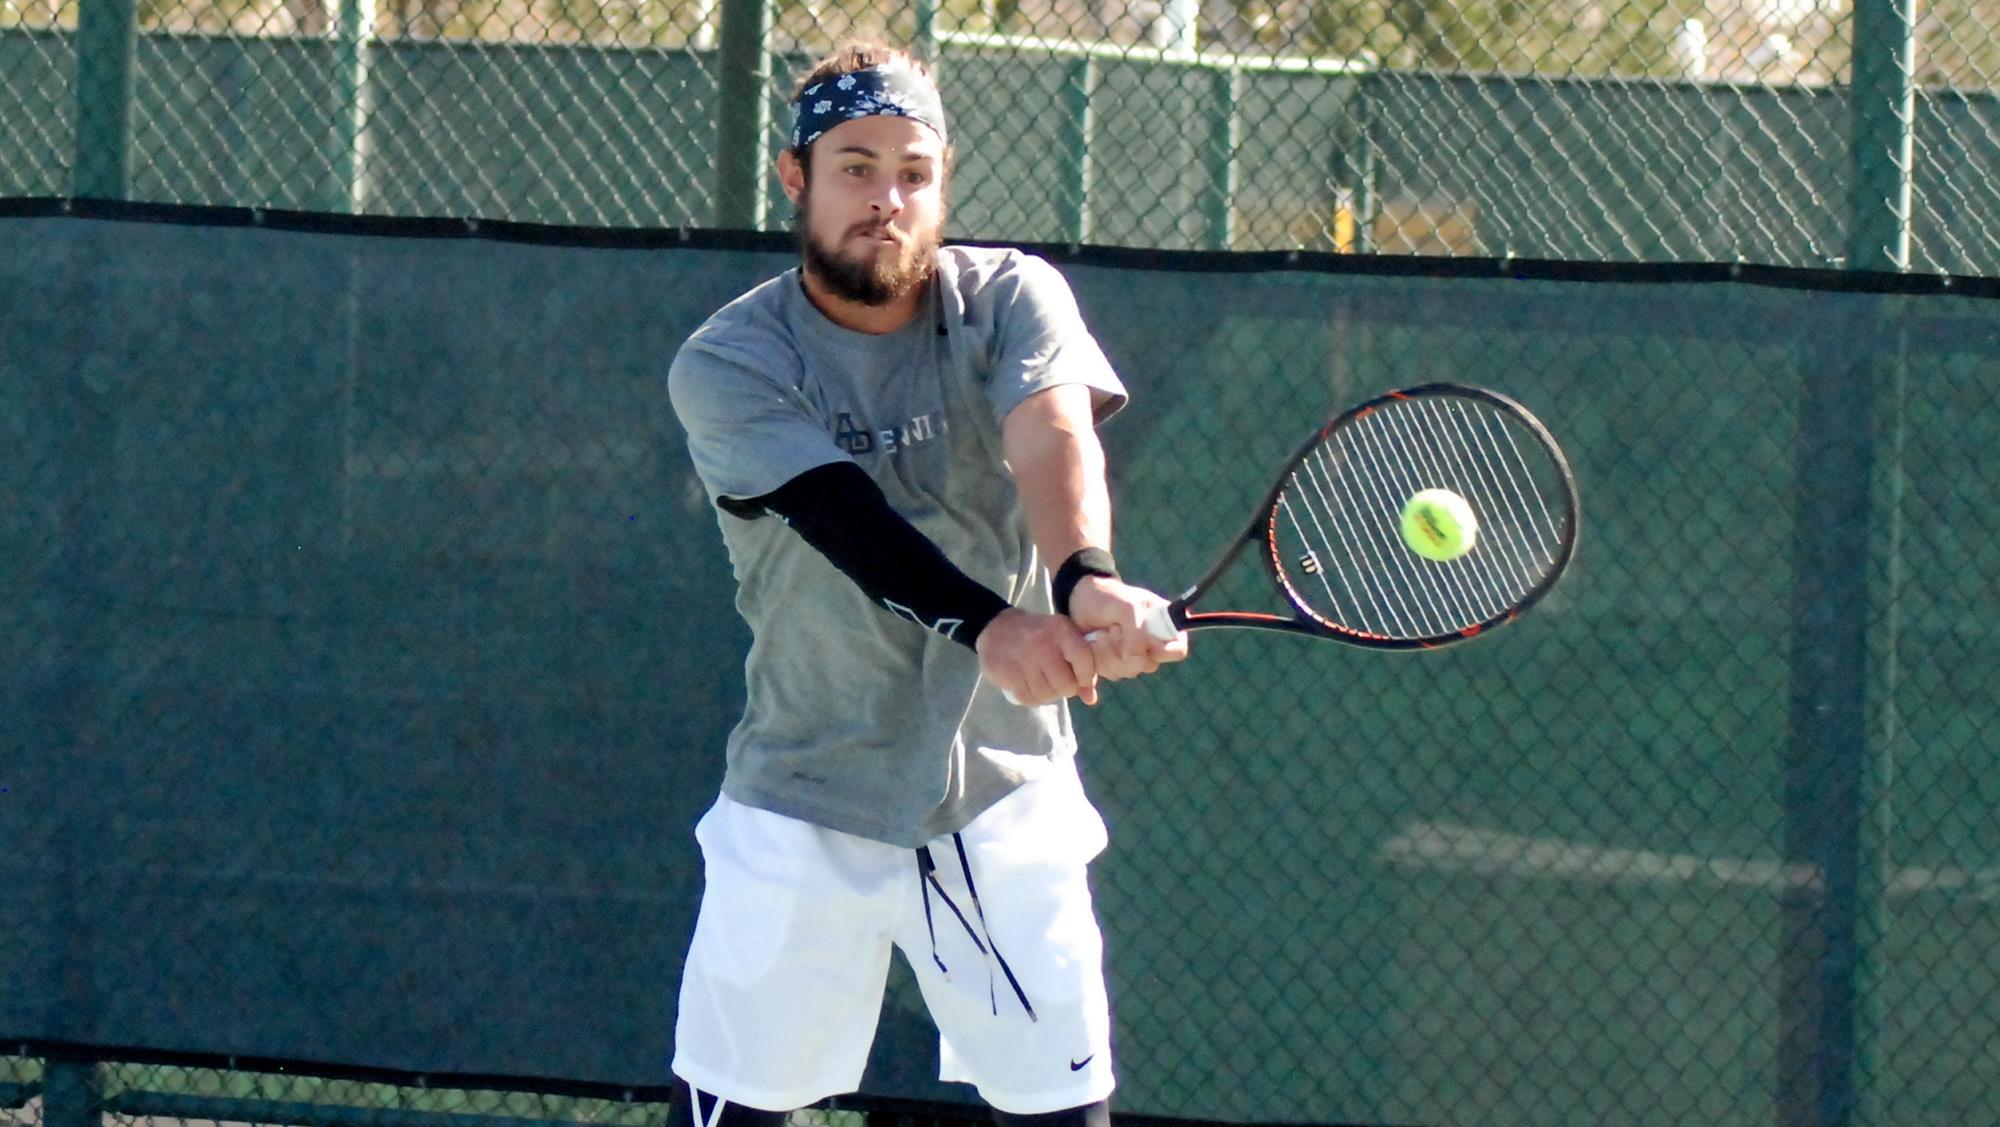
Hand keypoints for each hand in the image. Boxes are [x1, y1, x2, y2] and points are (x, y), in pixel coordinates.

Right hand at [977, 608, 1100, 706]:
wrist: (997, 627)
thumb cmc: (1039, 635)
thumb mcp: (1062, 640)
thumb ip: (1081, 666)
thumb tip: (1090, 699)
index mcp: (1061, 630)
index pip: (1084, 659)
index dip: (1086, 677)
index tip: (1080, 679)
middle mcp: (1042, 642)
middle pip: (1066, 685)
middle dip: (1065, 689)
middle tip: (1058, 682)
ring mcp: (1023, 658)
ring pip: (1047, 695)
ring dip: (1048, 695)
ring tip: (1043, 683)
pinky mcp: (1006, 672)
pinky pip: (1028, 698)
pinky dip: (1032, 698)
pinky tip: (1030, 686)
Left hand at [1067, 577, 1189, 680]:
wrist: (1080, 601)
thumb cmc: (1108, 597)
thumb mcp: (1127, 607)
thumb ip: (1138, 632)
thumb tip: (1137, 658)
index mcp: (1165, 626)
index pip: (1177, 650)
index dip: (1162, 651)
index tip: (1143, 643)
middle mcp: (1153, 643)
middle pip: (1149, 665)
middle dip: (1125, 649)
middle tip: (1113, 628)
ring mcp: (1135, 655)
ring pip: (1128, 671)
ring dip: (1109, 653)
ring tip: (1102, 632)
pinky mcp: (1116, 664)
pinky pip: (1112, 673)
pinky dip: (1099, 659)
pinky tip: (1095, 642)